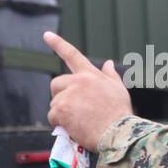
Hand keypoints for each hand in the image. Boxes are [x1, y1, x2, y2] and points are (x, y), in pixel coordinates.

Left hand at [44, 31, 133, 150]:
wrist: (118, 132)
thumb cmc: (120, 114)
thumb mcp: (119, 89)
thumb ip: (110, 75)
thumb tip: (108, 63)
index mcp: (91, 75)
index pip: (73, 55)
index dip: (58, 44)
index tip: (46, 35)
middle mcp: (78, 81)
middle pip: (56, 83)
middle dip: (60, 96)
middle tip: (71, 109)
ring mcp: (69, 94)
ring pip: (54, 103)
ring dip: (62, 113)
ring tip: (79, 122)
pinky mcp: (61, 108)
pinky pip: (52, 116)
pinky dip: (59, 124)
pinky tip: (73, 128)